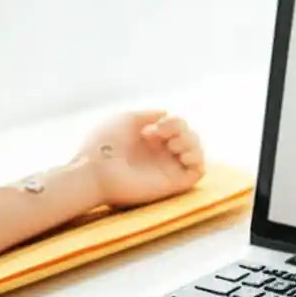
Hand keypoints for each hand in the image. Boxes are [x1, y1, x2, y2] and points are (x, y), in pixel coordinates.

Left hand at [79, 112, 204, 208]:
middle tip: (161, 135)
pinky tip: (181, 155)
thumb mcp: (126, 118)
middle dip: (182, 129)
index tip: (151, 129)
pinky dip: (197, 158)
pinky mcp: (174, 183)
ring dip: (191, 142)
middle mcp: (161, 154)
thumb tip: (167, 114)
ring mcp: (168, 169)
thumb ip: (149, 114)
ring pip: (197, 152)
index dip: (173, 122)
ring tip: (173, 146)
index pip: (178, 126)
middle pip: (190, 136)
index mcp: (150, 139)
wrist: (96, 170)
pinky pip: (199, 171)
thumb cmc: (106, 144)